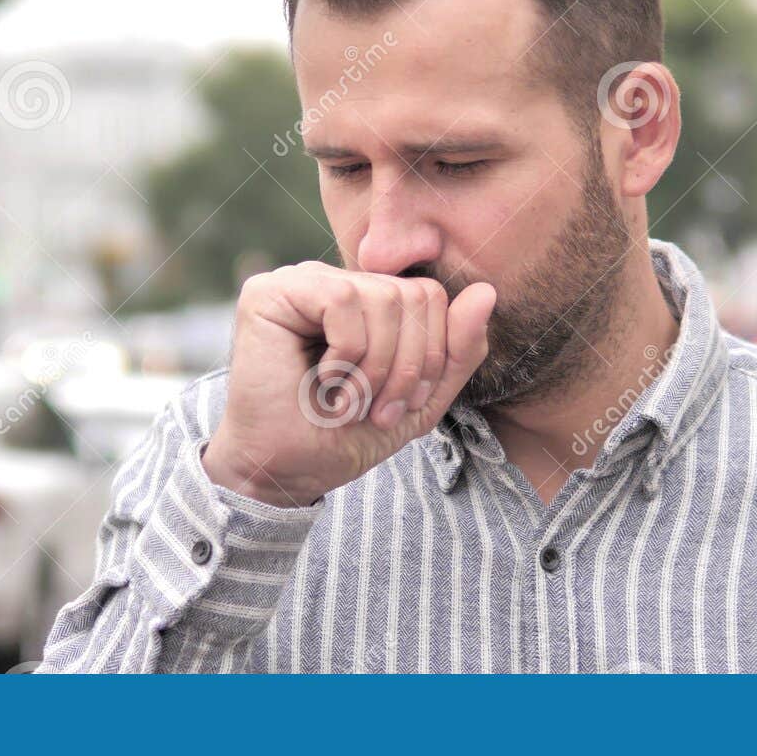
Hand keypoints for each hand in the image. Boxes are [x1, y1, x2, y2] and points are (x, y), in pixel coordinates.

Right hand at [201, 261, 495, 506]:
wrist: (287, 473)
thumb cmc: (343, 436)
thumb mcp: (420, 399)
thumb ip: (457, 350)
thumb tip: (487, 292)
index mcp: (369, 302)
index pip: (431, 297)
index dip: (430, 355)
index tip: (400, 405)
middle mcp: (336, 282)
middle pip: (413, 295)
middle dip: (406, 366)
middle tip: (375, 409)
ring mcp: (302, 282)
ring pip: (382, 297)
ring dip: (375, 367)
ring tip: (348, 400)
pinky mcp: (270, 293)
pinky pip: (342, 299)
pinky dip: (346, 353)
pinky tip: (322, 379)